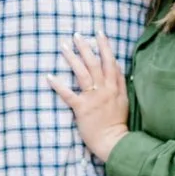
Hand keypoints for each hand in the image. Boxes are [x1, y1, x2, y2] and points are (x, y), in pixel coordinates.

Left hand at [45, 35, 129, 160]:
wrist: (113, 141)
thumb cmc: (117, 123)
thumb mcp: (124, 101)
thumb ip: (121, 84)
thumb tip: (119, 67)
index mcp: (116, 87)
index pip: (111, 62)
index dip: (105, 47)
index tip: (99, 34)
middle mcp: (105, 90)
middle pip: (95, 63)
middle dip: (86, 47)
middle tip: (77, 34)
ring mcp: (93, 98)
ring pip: (82, 73)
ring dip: (73, 58)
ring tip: (64, 46)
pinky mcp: (82, 109)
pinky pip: (68, 94)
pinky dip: (58, 85)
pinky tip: (49, 76)